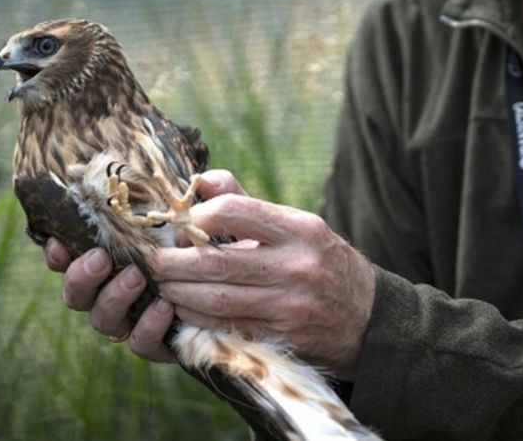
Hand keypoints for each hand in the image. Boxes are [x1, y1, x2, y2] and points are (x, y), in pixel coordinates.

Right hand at [43, 169, 246, 361]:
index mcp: (112, 259)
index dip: (57, 254)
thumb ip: (210, 195)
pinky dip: (147, 325)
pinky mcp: (156, 344)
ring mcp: (132, 320)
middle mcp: (112, 291)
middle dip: (80, 276)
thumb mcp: (214, 217)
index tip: (60, 242)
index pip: (68, 259)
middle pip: (75, 293)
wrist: (243, 290)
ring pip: (101, 319)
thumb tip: (205, 180)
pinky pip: (139, 342)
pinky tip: (165, 307)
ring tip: (137, 277)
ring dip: (114, 297)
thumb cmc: (218, 247)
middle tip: (102, 258)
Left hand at [153, 194, 375, 379]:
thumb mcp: (296, 225)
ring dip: (178, 292)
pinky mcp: (282, 339)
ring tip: (162, 284)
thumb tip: (196, 182)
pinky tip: (182, 308)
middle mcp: (297, 266)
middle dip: (172, 262)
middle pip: (214, 262)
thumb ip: (243, 203)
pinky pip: (226, 327)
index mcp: (300, 229)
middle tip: (152, 261)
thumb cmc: (320, 262)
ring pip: (215, 299)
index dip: (194, 218)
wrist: (370, 319)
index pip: (231, 211)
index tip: (179, 226)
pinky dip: (196, 317)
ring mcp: (290, 307)